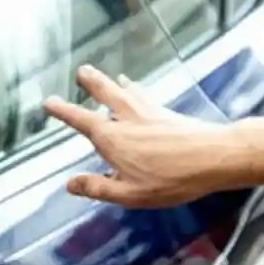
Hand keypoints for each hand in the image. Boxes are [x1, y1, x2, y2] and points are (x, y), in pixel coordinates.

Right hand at [43, 65, 243, 207]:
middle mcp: (127, 120)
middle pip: (106, 94)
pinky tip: (136, 88)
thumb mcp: (129, 194)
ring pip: (125, 91)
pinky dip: (135, 89)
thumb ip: (98, 188)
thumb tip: (70, 184)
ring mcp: (149, 113)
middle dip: (92, 83)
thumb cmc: (171, 180)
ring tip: (108, 75)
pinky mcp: (167, 113)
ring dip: (113, 82)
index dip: (63, 111)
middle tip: (82, 71)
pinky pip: (144, 96)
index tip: (49, 102)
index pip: (81, 121)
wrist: (214, 158)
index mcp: (113, 140)